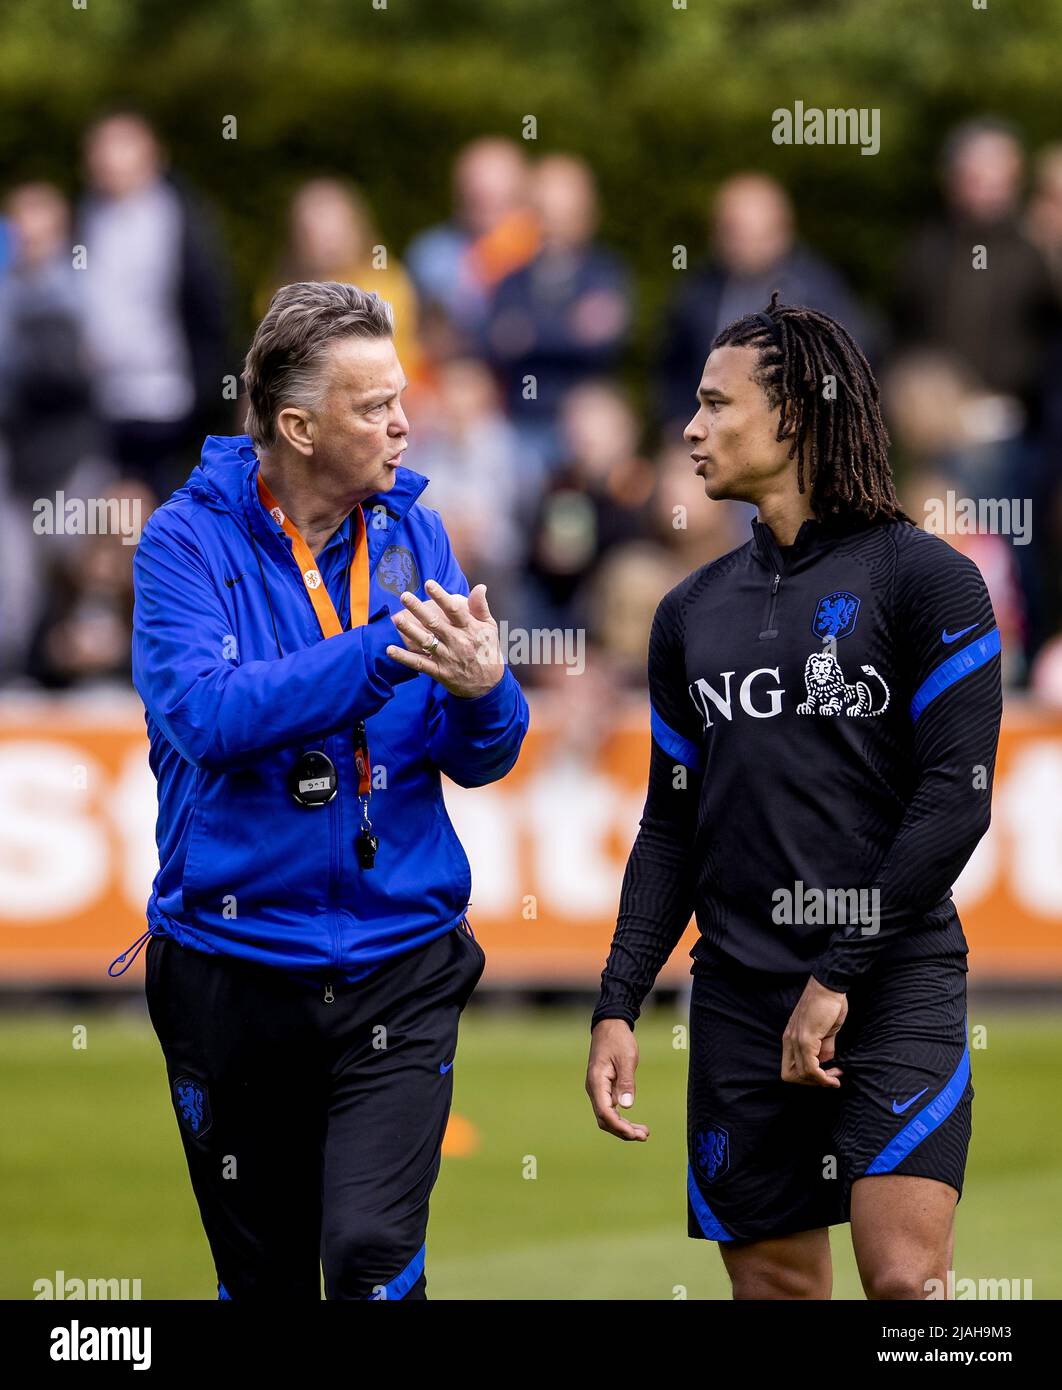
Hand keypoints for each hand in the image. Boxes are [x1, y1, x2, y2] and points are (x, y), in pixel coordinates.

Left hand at [386, 579, 504, 698]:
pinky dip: (404, 658)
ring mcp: (447, 657)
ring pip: (425, 641)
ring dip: (409, 630)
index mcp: (469, 629)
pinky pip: (419, 664)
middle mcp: (457, 642)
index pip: (454, 610)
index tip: (429, 583)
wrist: (489, 685)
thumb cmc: (488, 650)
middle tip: (404, 595)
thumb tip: (480, 586)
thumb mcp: (490, 627)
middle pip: (435, 623)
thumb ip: (481, 607)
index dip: (441, 596)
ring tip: (396, 619)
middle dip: (418, 609)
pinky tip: (390, 650)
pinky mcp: (439, 672)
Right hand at [586, 1018, 648, 1140]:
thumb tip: (626, 1107)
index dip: (619, 1126)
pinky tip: (635, 1123)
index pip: (604, 1112)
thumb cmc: (618, 1039)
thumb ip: (626, 1082)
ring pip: (607, 1116)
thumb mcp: (626, 1058)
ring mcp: (598, 1089)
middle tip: (644, 1136)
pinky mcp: (604, 1088)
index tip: (635, 1134)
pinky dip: (622, 1118)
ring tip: (643, 1133)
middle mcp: (594, 1088)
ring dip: (623, 1127)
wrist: (609, 1025)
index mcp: (596, 1082)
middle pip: (604, 1119)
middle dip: (622, 1131)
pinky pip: (610, 1109)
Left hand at [781, 977, 847, 1086]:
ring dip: (820, 1081)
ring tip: (836, 1077)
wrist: (830, 986)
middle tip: (830, 1079)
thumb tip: (826, 1063)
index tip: (826, 1074)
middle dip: (811, 1083)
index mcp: (791, 1038)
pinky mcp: (806, 1038)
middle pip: (790, 1076)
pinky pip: (810, 1066)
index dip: (807, 1078)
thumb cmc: (829, 1005)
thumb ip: (824, 1048)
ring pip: (801, 1074)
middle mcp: (789, 1040)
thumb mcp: (826, 1031)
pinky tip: (835, 1074)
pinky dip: (823, 1076)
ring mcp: (796, 1039)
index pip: (789, 1069)